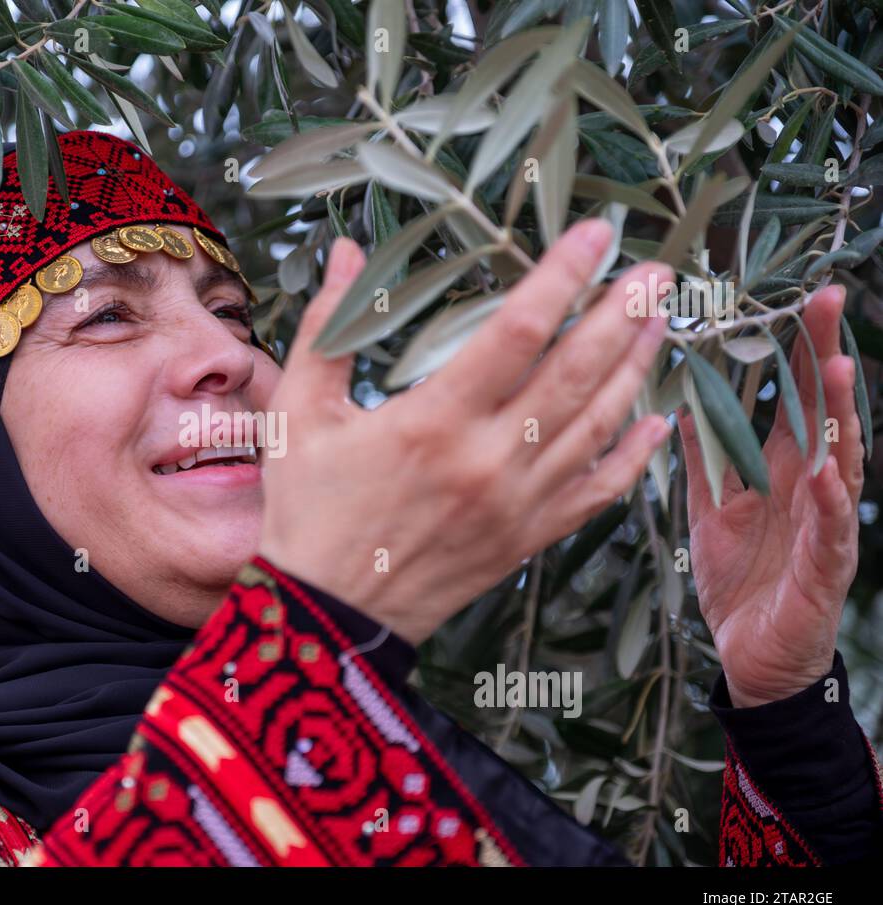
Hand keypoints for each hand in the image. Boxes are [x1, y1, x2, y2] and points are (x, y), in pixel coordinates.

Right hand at [259, 220, 674, 645]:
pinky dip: (634, 457)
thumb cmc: (307, 510)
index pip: (516, 332)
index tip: (594, 235)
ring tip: (660, 321)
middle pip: (575, 374)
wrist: (326, 614)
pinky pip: (596, 494)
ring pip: (597, 427)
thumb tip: (350, 251)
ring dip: (635, 370)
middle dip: (621, 315)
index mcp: (431, 423)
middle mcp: (486, 462)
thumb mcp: (298, 414)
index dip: (561, 277)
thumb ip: (327, 328)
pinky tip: (659, 422)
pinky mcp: (526, 540)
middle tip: (654, 270)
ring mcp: (515, 505)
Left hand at [681, 285, 863, 706]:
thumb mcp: (712, 512)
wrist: (751, 657)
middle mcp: (812, 489)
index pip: (797, 400)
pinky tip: (825, 475)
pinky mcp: (825, 570)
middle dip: (827, 358)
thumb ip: (704, 462)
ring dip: (838, 415)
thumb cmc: (741, 581)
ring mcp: (825, 526)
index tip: (801, 300)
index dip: (801, 351)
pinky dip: (830, 503)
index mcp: (784, 472)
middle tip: (827, 302)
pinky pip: (831, 531)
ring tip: (835, 368)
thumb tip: (680, 410)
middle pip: (825, 414)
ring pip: (839, 461)